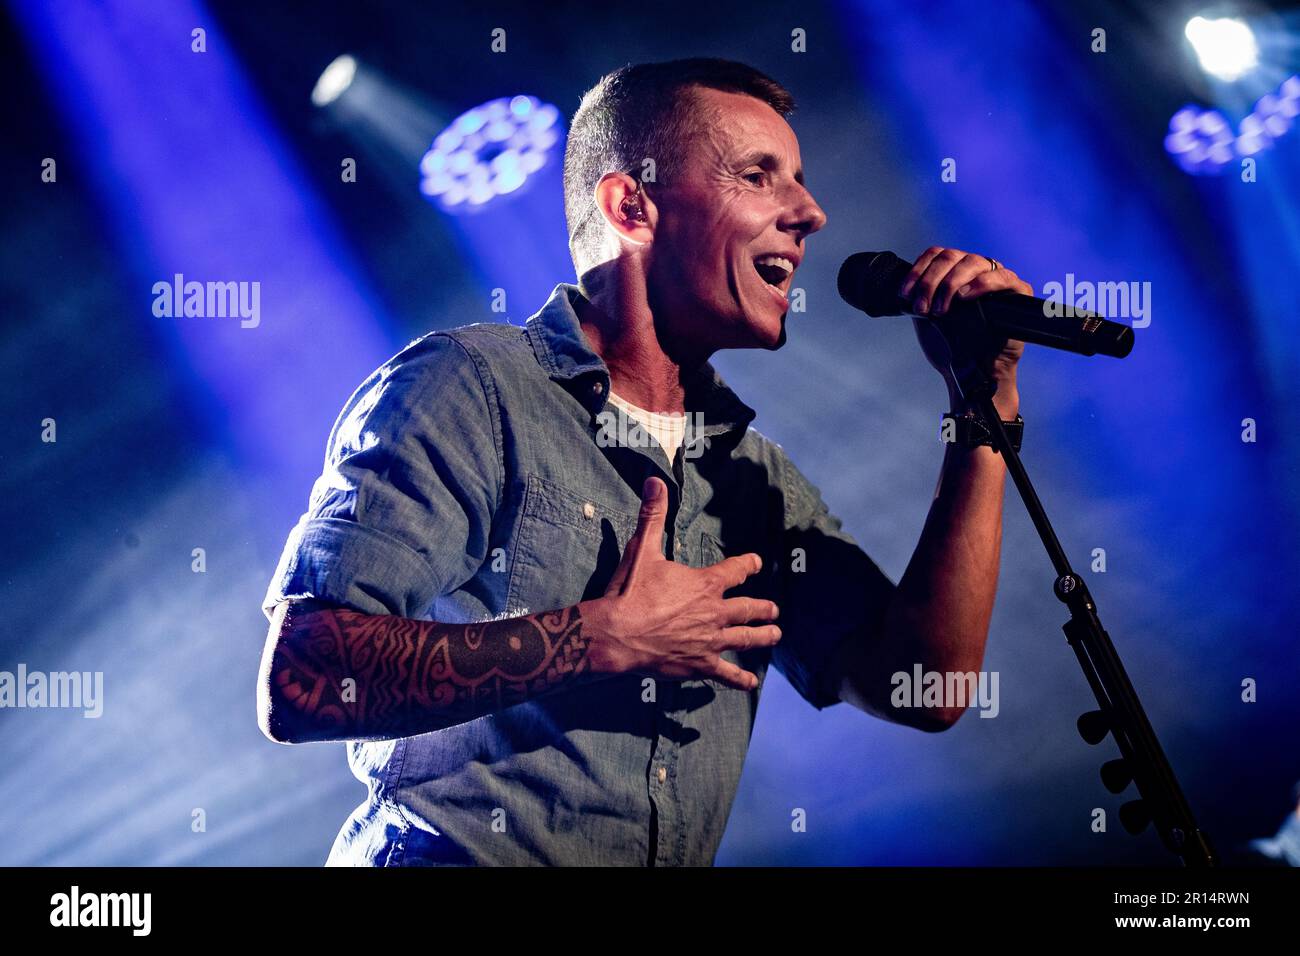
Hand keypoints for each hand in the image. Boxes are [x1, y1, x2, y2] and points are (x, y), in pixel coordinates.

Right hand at [581, 477, 780, 690]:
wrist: (617, 633)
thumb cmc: (630, 592)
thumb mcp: (642, 549)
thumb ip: (652, 516)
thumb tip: (654, 481)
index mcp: (704, 584)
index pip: (736, 571)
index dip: (748, 565)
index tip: (757, 562)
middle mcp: (714, 612)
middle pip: (748, 608)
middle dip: (763, 608)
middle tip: (774, 610)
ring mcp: (710, 641)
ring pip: (746, 639)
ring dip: (763, 636)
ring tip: (775, 635)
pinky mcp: (700, 665)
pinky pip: (727, 675)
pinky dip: (741, 680)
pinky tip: (752, 684)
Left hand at [900, 246, 1029, 416]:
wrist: (974, 373)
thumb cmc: (953, 347)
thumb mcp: (928, 319)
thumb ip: (920, 298)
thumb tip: (904, 286)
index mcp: (956, 272)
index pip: (936, 254)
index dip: (918, 270)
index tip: (905, 293)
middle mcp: (977, 270)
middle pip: (951, 256)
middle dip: (930, 282)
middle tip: (922, 308)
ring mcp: (998, 278)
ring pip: (973, 262)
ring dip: (951, 284)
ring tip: (941, 308)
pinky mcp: (1017, 292)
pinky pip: (1003, 277)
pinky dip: (982, 283)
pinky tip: (966, 297)